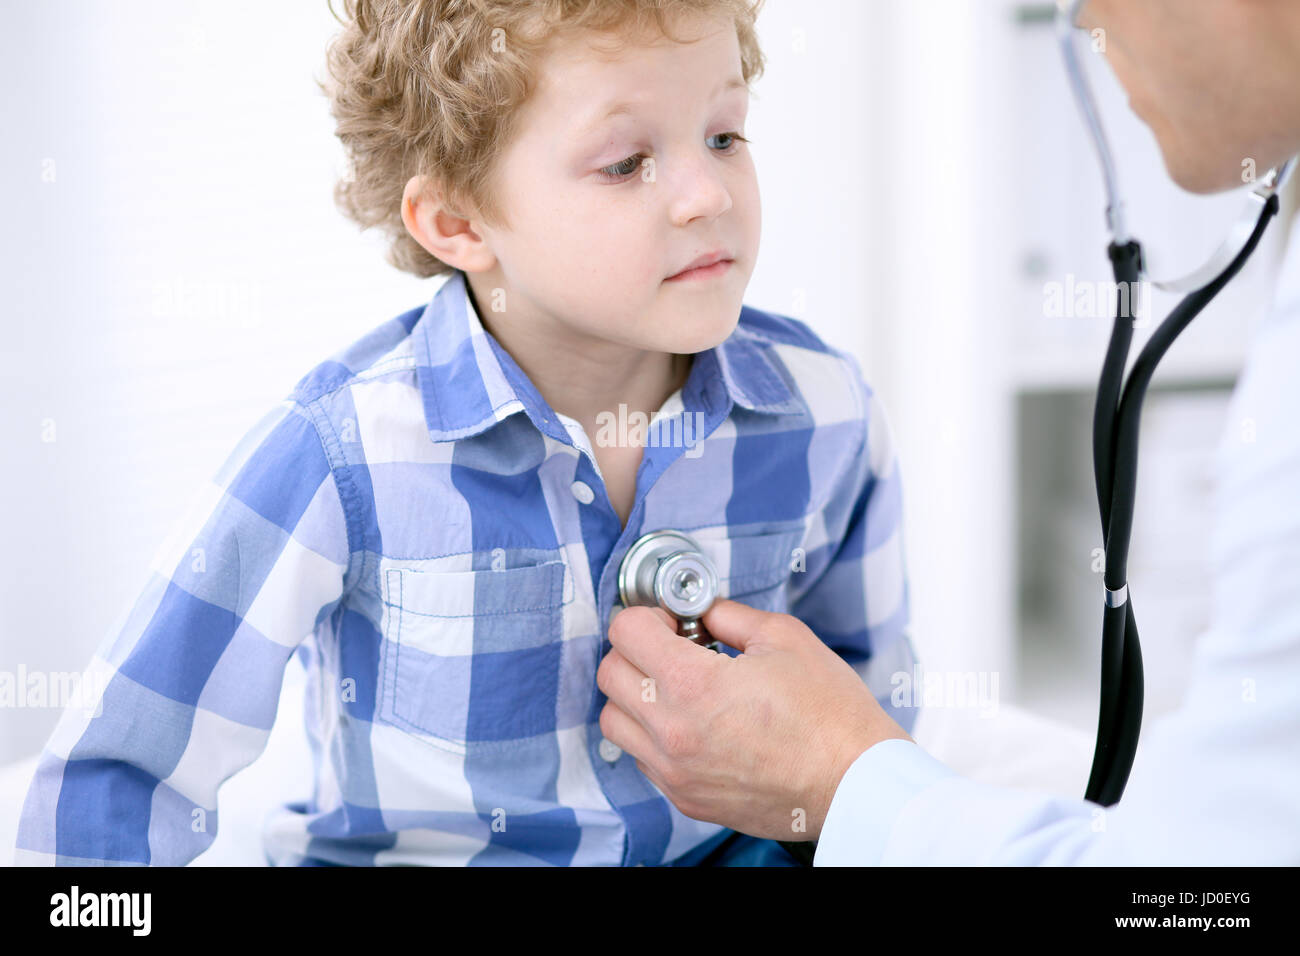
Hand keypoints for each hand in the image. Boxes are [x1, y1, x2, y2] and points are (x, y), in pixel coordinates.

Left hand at [596, 598, 912, 841]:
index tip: (671, 621)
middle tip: (672, 647)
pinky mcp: (686, 798)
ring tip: (678, 687)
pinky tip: (692, 723)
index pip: (625, 632)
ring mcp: (676, 772)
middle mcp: (674, 733)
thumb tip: (699, 610)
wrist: (855, 783)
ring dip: (636, 695)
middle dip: (635, 651)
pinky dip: (652, 735)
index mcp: (694, 685)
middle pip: (609, 675)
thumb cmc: (830, 713)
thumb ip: (728, 615)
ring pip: (615, 722)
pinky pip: (642, 758)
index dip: (646, 615)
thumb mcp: (784, 637)